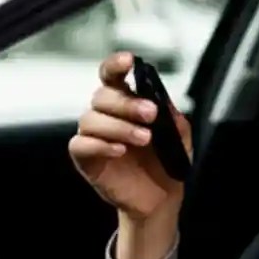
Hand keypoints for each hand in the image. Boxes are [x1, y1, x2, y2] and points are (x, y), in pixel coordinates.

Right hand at [68, 51, 191, 222]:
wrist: (162, 197)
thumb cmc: (166, 161)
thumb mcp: (178, 135)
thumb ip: (170, 115)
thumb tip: (162, 100)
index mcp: (126, 102)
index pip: (112, 76)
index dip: (115, 65)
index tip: (128, 60)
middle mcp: (106, 115)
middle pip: (101, 96)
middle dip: (126, 103)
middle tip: (150, 114)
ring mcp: (93, 136)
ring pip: (90, 119)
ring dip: (119, 126)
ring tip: (144, 138)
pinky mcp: (86, 159)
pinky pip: (81, 144)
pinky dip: (100, 144)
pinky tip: (120, 150)